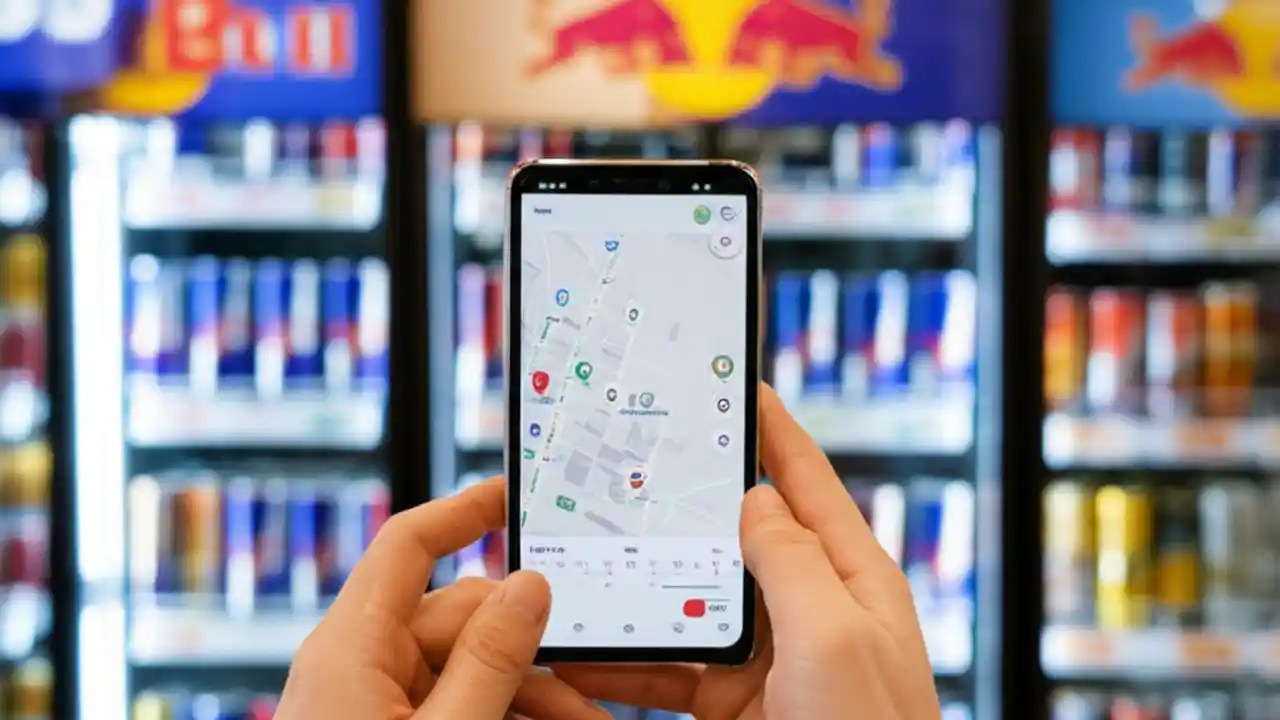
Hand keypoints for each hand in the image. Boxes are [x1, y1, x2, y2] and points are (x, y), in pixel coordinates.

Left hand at [277, 478, 607, 719]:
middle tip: (596, 703)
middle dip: (535, 658)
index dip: (462, 508)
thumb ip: (490, 660)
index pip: (408, 544)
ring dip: (533, 701)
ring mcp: (373, 701)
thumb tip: (527, 583)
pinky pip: (458, 705)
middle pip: (462, 620)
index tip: (515, 493)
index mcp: (353, 645)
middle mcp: (361, 662)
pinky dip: (505, 718)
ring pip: (471, 672)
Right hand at [553, 385, 940, 718]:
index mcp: (849, 578)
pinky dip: (620, 669)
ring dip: (632, 594)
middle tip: (625, 466)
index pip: (804, 481)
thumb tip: (754, 498)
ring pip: (686, 608)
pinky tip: (576, 661)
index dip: (770, 427)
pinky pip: (666, 675)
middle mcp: (808, 610)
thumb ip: (793, 561)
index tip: (735, 381)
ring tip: (578, 568)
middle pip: (731, 537)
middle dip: (676, 506)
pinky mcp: (734, 707)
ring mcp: (769, 661)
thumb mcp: (835, 638)